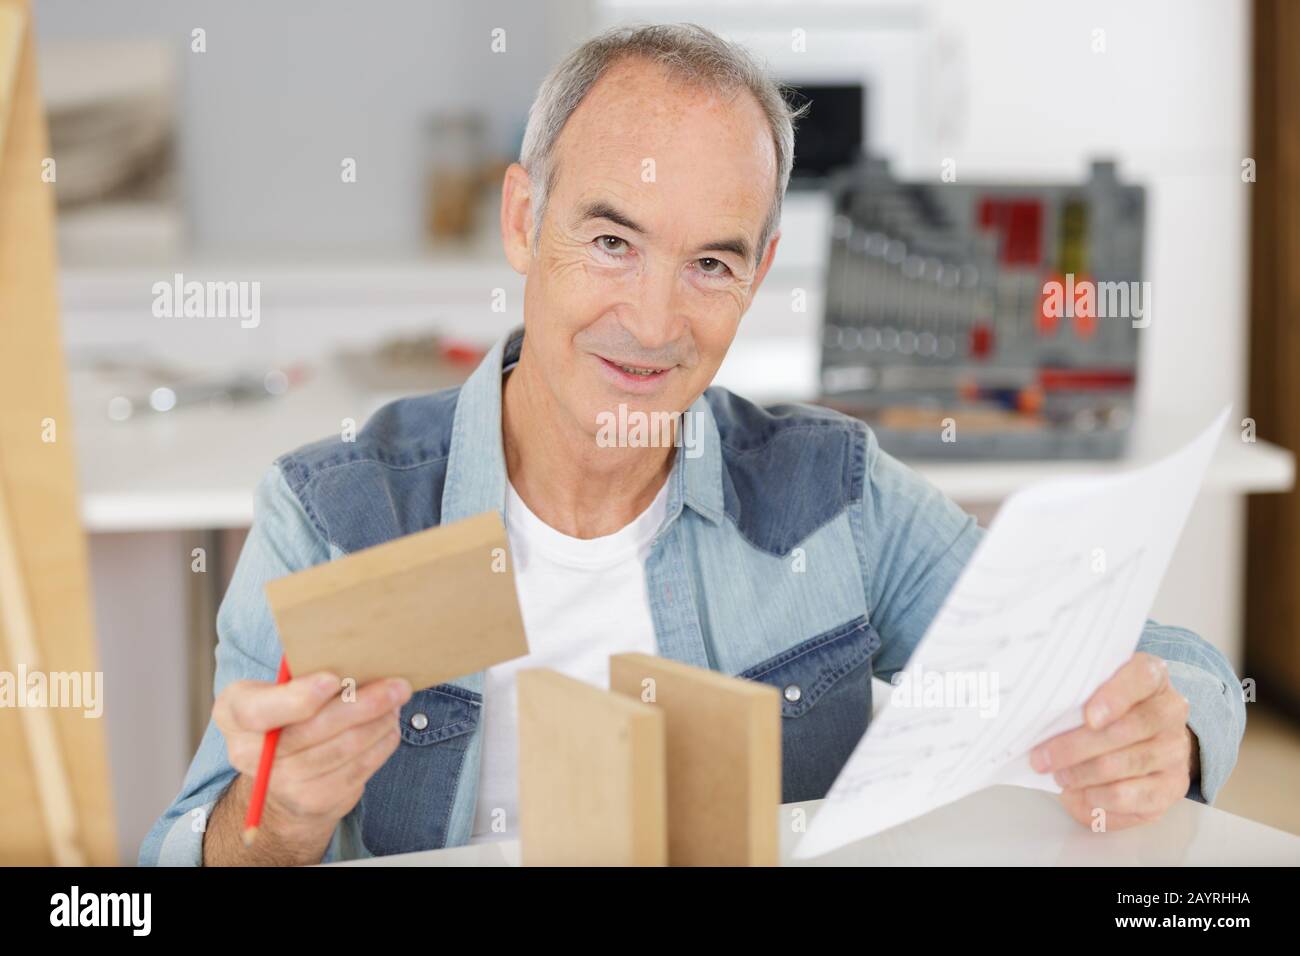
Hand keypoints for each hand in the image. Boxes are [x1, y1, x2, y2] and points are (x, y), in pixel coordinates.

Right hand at [214, 671, 411, 834]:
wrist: (278, 776)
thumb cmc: (285, 713)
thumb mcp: (275, 688)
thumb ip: (300, 675)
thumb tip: (355, 657)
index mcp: (233, 713)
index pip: (258, 711)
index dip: (297, 698)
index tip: (333, 679)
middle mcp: (248, 754)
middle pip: (312, 730)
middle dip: (361, 705)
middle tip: (397, 686)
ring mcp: (280, 783)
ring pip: (343, 749)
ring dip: (378, 722)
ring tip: (396, 701)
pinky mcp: (313, 801)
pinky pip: (358, 770)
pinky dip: (380, 744)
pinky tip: (388, 726)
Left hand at [1029, 652, 1195, 830]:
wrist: (1148, 738)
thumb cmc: (1107, 709)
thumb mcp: (1093, 690)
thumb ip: (1076, 694)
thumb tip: (1037, 711)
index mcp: (1151, 676)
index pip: (1143, 676)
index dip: (1115, 696)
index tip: (1089, 717)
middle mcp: (1170, 710)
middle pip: (1126, 729)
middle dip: (1075, 747)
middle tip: (1041, 758)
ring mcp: (1175, 749)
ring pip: (1124, 764)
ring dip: (1082, 774)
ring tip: (1059, 775)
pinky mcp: (1173, 785)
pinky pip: (1131, 796)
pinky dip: (1098, 797)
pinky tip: (1081, 793)